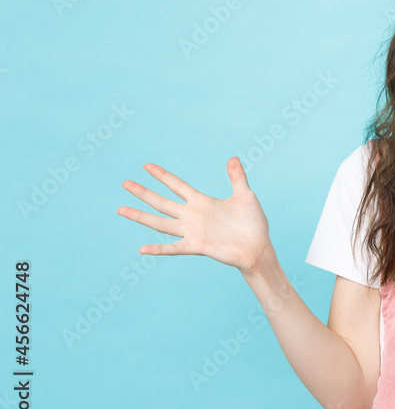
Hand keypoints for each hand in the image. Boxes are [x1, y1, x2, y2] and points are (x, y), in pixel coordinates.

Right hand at [117, 157, 271, 274]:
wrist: (258, 248)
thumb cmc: (253, 224)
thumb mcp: (245, 196)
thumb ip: (237, 177)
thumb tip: (232, 157)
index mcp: (202, 202)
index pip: (177, 186)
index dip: (163, 176)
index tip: (146, 166)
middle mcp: (193, 216)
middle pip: (162, 202)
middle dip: (144, 193)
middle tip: (125, 183)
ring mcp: (193, 232)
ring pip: (160, 223)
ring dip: (141, 217)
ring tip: (121, 209)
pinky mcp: (198, 246)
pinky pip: (174, 248)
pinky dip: (158, 249)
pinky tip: (142, 250)